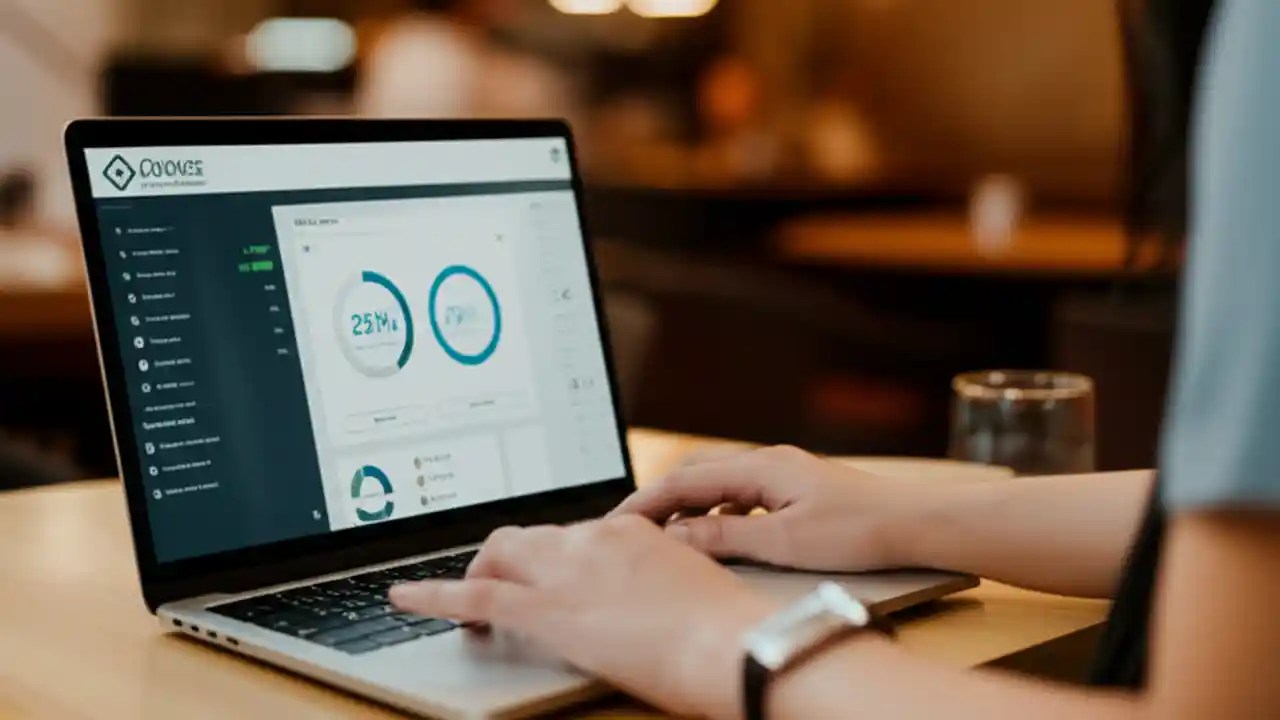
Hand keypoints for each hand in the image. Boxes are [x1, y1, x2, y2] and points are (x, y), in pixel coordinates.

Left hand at [390, 516, 776, 719]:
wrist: (732, 643)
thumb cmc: (726, 628)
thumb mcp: (690, 586)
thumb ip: (654, 580)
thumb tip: (642, 598)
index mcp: (629, 529)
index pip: (569, 534)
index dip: (548, 559)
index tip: (545, 573)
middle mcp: (591, 537)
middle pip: (525, 538)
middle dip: (503, 560)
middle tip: (495, 585)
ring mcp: (566, 568)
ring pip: (497, 558)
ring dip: (476, 576)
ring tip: (461, 601)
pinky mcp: (546, 609)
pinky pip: (474, 597)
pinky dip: (432, 596)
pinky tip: (405, 598)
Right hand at [610, 444, 964, 571]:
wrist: (913, 523)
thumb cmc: (858, 530)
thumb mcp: (782, 542)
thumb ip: (725, 538)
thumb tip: (676, 537)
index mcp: (759, 466)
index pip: (684, 480)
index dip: (645, 501)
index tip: (616, 522)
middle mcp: (767, 461)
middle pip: (695, 472)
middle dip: (660, 498)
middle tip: (632, 527)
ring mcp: (781, 473)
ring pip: (717, 483)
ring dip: (688, 505)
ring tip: (665, 534)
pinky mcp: (794, 489)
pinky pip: (740, 494)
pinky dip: (717, 512)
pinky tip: (716, 535)